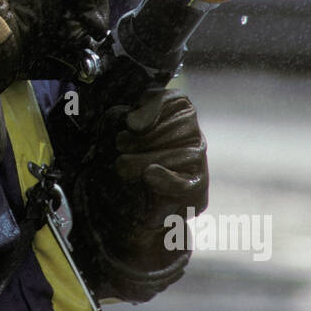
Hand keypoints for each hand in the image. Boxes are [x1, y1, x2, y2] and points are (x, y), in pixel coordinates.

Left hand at [75, 89, 209, 301]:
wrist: (122, 208)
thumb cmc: (119, 161)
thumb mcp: (112, 131)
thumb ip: (122, 118)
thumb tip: (136, 123)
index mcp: (176, 117)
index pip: (177, 101)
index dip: (156, 107)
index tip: (131, 123)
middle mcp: (193, 138)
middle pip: (182, 125)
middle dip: (145, 137)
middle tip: (120, 145)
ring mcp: (198, 165)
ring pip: (183, 153)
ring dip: (146, 158)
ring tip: (122, 166)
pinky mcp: (197, 192)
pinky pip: (185, 183)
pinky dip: (166, 179)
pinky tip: (149, 177)